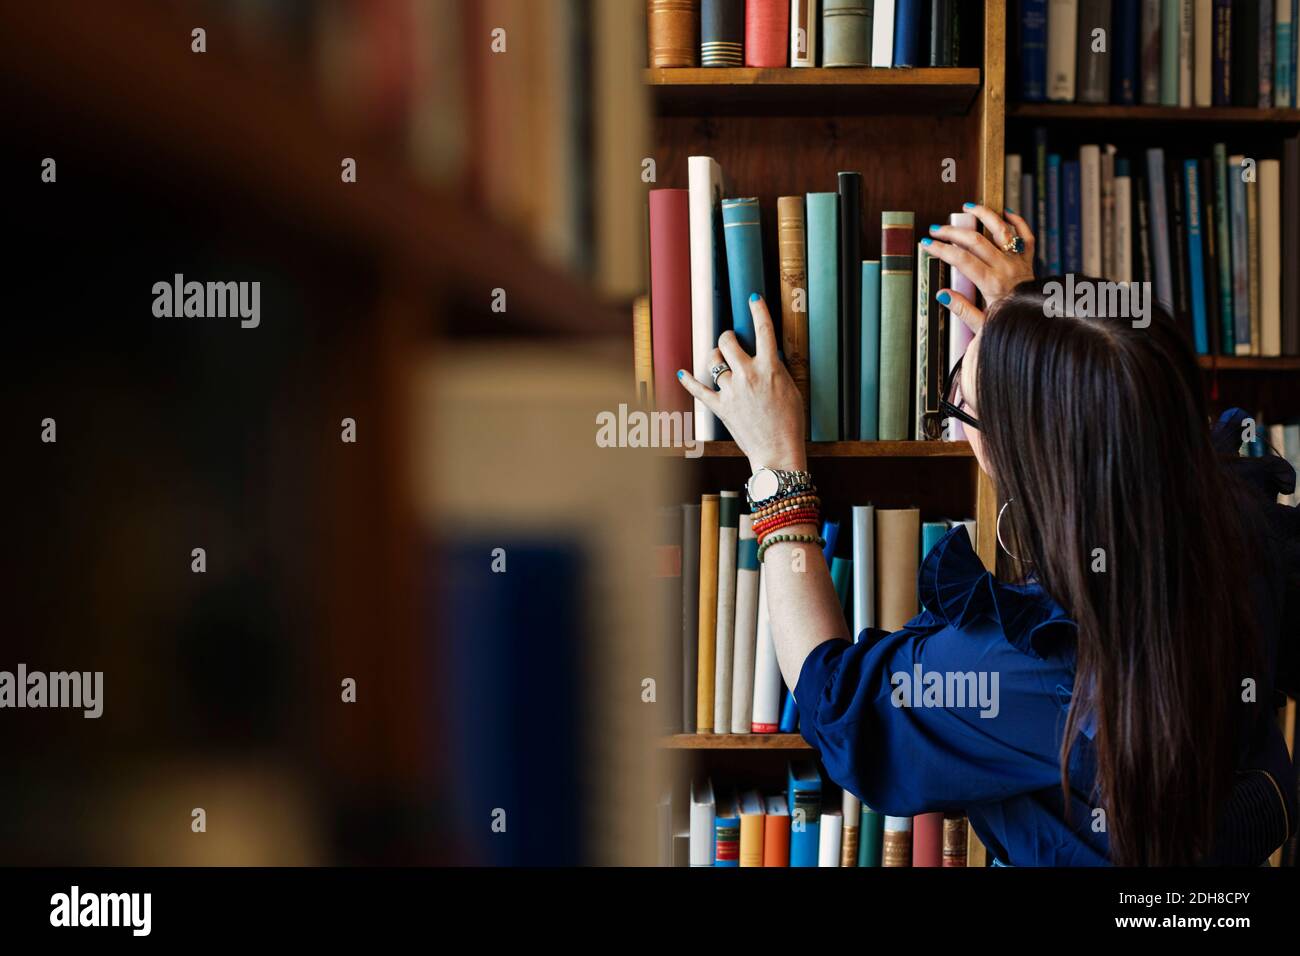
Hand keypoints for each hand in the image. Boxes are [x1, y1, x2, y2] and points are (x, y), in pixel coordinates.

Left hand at [677, 295, 805, 473]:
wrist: (778, 450)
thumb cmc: (790, 422)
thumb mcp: (791, 388)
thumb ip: (776, 369)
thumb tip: (767, 357)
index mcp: (769, 368)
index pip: (764, 331)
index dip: (758, 311)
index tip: (753, 299)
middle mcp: (748, 375)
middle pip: (729, 342)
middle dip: (728, 337)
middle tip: (731, 340)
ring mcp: (731, 391)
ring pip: (714, 362)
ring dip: (716, 357)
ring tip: (720, 359)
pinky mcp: (720, 407)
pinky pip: (699, 390)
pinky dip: (688, 381)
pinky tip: (681, 372)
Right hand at [925, 203, 1034, 332]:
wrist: (1035, 325)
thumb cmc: (1008, 325)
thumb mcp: (980, 325)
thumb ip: (961, 309)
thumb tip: (942, 294)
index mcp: (992, 284)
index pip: (962, 260)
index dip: (941, 250)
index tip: (927, 245)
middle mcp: (1006, 268)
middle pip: (976, 240)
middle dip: (952, 232)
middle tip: (936, 229)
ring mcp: (1019, 262)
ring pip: (1002, 229)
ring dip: (984, 215)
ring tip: (968, 207)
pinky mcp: (1028, 261)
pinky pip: (1026, 236)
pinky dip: (1017, 222)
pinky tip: (1006, 213)